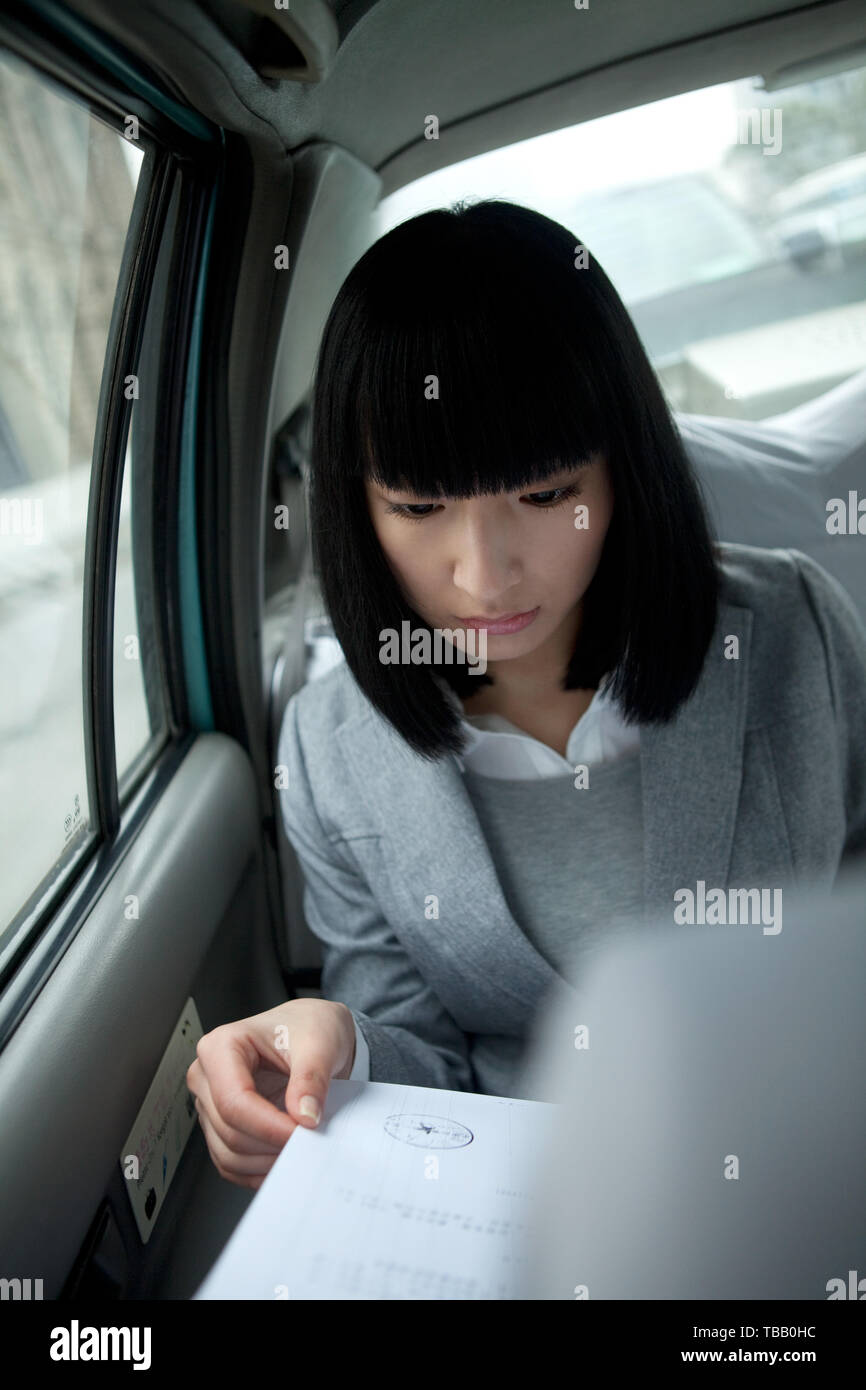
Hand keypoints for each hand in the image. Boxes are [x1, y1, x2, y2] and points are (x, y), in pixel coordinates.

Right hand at [186, 998, 356, 1188]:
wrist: (313, 1033)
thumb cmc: (308, 1026)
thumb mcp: (320, 1041)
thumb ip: (312, 1077)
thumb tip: (304, 1115)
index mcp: (221, 1046)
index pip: (234, 1101)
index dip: (269, 1126)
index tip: (304, 1132)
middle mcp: (208, 1075)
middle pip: (230, 1131)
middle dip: (272, 1144)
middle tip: (311, 1143)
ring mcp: (211, 1103)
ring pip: (228, 1154)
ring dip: (267, 1161)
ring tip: (301, 1150)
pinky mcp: (221, 1126)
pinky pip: (231, 1163)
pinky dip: (259, 1170)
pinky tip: (285, 1159)